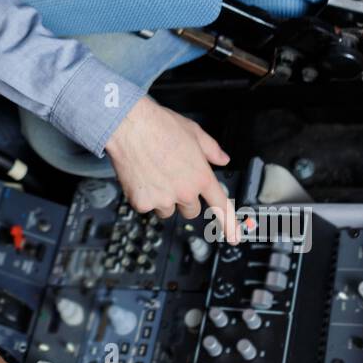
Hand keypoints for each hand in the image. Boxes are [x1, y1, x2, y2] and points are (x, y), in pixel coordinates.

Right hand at [105, 97, 238, 242]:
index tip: (233, 237)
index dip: (229, 224)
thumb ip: (212, 149)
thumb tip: (222, 159)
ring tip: (154, 174)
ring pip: (167, 210)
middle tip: (173, 179)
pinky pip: (145, 206)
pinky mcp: (142, 202)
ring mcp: (162, 199)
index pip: (221, 206)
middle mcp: (184, 192)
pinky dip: (142, 196)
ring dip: (163, 199)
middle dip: (184, 199)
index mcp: (201, 177)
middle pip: (191, 210)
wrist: (129, 125)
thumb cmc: (159, 125)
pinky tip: (140, 176)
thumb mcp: (194, 132)